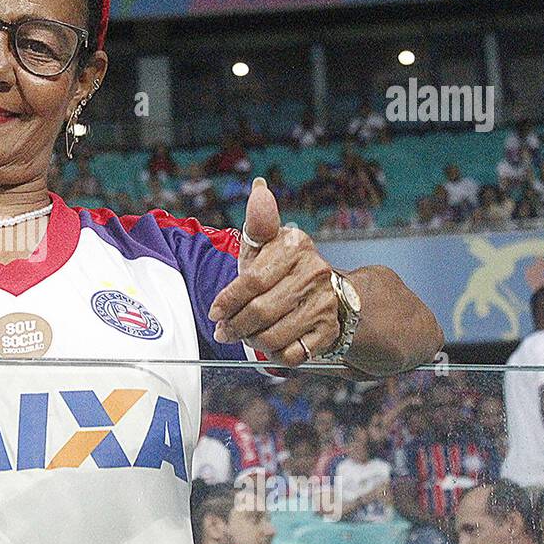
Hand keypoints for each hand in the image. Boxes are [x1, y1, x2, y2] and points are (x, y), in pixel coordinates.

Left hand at [208, 178, 341, 365]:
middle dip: (236, 326)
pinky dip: (275, 355)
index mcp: (296, 247)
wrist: (323, 290)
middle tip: (223, 332)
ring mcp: (325, 303)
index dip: (228, 300)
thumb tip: (259, 187)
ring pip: (276, 335)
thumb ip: (258, 221)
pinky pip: (293, 354)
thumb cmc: (280, 267)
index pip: (252, 280)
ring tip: (244, 336)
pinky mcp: (329, 330)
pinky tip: (268, 346)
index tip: (214, 313)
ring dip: (252, 341)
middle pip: (262, 311)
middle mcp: (315, 273)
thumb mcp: (266, 243)